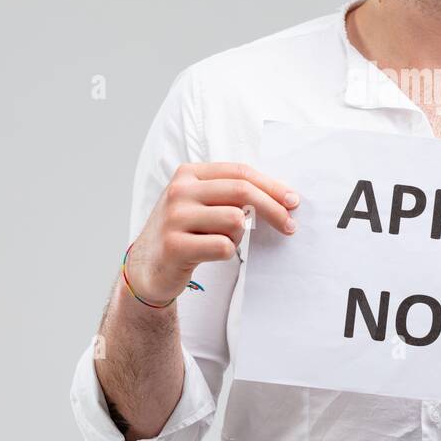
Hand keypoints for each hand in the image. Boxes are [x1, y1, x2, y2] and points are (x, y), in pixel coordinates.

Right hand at [125, 162, 298, 303]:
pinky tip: (213, 253)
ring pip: (235, 220)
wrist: (147, 267)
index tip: (293, 201)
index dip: (271, 186)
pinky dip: (228, 252)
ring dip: (241, 235)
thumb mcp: (201, 203)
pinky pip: (223, 246)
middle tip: (289, 226)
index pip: (240, 172)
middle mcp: (179, 191)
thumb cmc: (184, 232)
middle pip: (242, 192)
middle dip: (273, 209)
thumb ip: (231, 194)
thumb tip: (281, 197)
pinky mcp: (175, 246)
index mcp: (189, 174)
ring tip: (225, 240)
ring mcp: (175, 218)